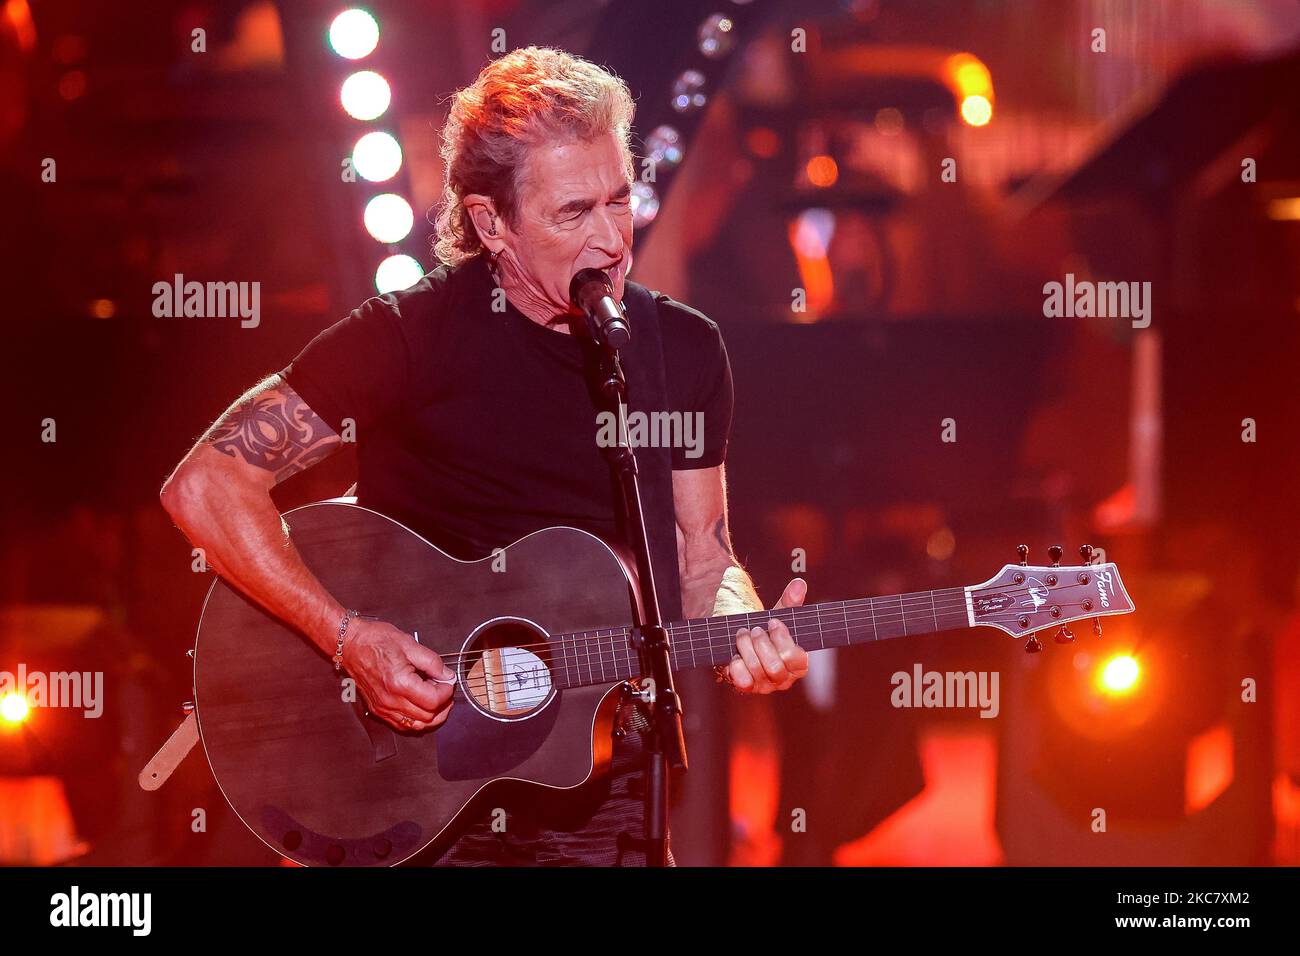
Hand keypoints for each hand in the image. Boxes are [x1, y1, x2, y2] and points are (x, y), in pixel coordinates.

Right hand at [341, 619, 454, 731]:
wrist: (350, 644)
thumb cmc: (375, 640)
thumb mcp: (409, 644)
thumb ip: (432, 662)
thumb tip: (446, 675)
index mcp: (399, 683)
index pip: (433, 700)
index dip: (446, 691)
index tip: (447, 681)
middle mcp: (390, 700)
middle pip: (427, 717)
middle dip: (442, 705)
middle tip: (444, 689)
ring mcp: (383, 708)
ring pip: (416, 726)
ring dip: (431, 716)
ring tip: (435, 699)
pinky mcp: (378, 710)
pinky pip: (402, 725)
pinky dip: (416, 720)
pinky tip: (420, 706)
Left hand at [724, 578, 809, 693]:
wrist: (741, 640)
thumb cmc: (764, 631)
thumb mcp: (778, 615)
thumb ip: (790, 602)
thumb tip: (799, 584)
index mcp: (798, 664)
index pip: (795, 658)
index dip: (782, 638)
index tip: (772, 622)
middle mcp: (784, 679)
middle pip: (775, 667)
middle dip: (761, 644)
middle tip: (754, 629)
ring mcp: (765, 685)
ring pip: (757, 671)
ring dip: (746, 647)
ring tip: (742, 633)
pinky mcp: (747, 687)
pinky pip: (742, 680)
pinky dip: (736, 664)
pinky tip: (735, 653)